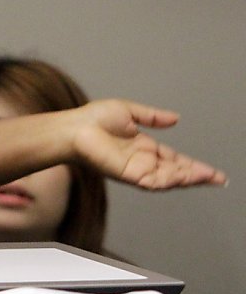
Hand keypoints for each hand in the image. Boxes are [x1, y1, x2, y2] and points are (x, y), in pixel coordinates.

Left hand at [72, 99, 226, 188]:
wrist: (74, 127)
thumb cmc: (92, 119)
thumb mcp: (129, 111)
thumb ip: (153, 116)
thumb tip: (175, 118)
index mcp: (143, 148)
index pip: (174, 160)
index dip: (194, 166)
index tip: (213, 172)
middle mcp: (142, 162)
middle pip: (176, 172)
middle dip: (197, 176)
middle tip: (218, 178)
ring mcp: (136, 170)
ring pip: (168, 179)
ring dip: (188, 178)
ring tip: (207, 177)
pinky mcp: (128, 175)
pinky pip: (154, 182)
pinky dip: (170, 180)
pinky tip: (184, 177)